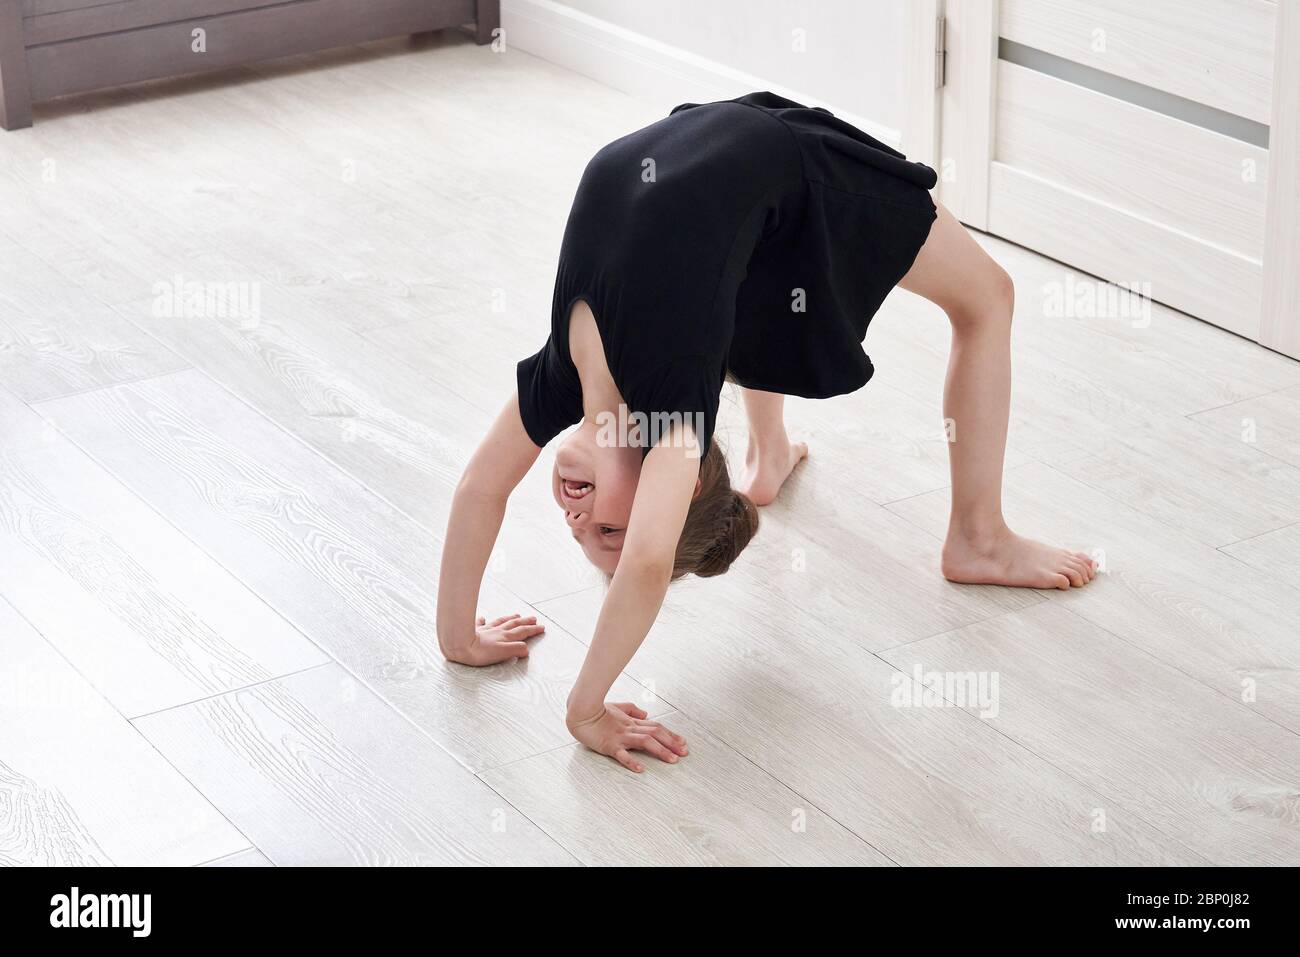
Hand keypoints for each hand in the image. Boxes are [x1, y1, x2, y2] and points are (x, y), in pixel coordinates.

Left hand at [443, 613, 543, 665]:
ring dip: (510, 619)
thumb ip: (516, 650)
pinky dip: (484, 621)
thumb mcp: (502, 653)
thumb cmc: (479, 653)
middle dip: (525, 622)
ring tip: (517, 615)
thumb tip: (526, 649)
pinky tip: (484, 618)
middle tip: (534, 619)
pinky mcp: (474, 631)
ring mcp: (486, 630)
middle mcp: (497, 632)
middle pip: (514, 625)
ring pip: (501, 622)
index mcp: (505, 637)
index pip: (522, 632)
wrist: (459, 646)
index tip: (541, 627)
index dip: (533, 630)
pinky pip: (481, 624)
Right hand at [566, 702, 688, 772]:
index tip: (683, 743)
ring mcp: (620, 737)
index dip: (671, 734)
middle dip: (672, 743)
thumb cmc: (597, 710)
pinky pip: (622, 754)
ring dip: (660, 751)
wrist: (580, 712)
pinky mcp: (609, 745)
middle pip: (655, 734)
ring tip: (672, 760)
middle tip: (685, 753)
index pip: (656, 727)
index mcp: (632, 722)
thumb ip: (632, 710)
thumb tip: (646, 714)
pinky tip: (641, 769)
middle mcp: (629, 729)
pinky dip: (632, 762)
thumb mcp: (618, 706)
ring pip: (645, 742)